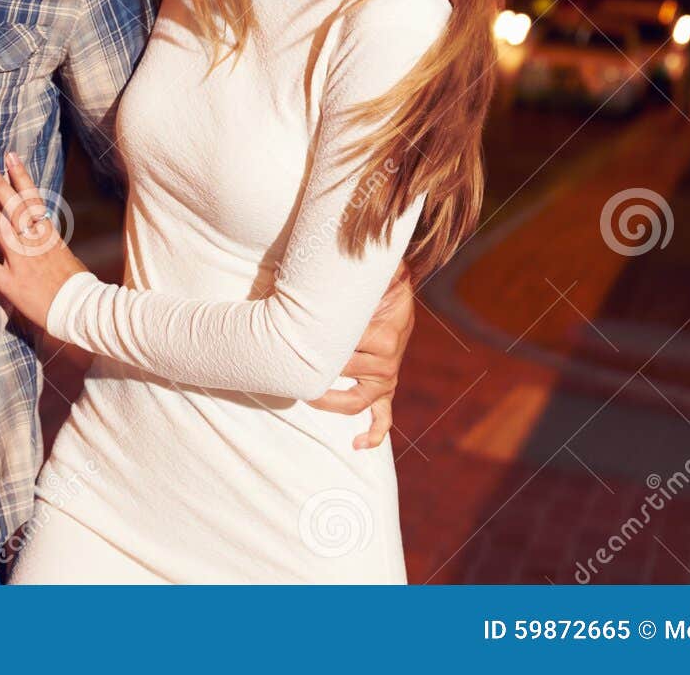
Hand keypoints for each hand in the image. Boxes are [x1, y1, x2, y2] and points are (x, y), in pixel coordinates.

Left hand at [0, 154, 87, 329]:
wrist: (81, 309)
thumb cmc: (78, 285)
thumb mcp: (66, 255)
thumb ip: (49, 241)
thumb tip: (39, 229)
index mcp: (49, 235)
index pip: (32, 199)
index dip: (20, 177)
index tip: (11, 158)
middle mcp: (34, 242)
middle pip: (15, 207)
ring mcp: (21, 260)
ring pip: (0, 227)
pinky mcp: (9, 281)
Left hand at [306, 260, 415, 449]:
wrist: (398, 297)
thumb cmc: (378, 283)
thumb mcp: (379, 272)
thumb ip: (369, 264)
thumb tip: (350, 245)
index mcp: (385, 335)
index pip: (345, 347)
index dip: (319, 346)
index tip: (297, 339)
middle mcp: (388, 361)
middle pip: (345, 372)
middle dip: (318, 366)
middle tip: (291, 359)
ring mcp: (387, 378)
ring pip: (357, 401)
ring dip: (331, 403)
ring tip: (308, 397)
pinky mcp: (385, 390)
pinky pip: (383, 419)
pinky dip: (372, 435)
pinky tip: (356, 445)